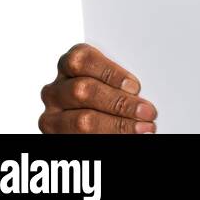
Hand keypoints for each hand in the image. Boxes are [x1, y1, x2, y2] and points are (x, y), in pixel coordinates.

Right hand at [39, 43, 156, 132]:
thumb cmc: (111, 92)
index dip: (110, 73)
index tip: (135, 86)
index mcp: (71, 64)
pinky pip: (79, 138)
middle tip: (147, 112)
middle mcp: (56, 88)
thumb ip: (122, 81)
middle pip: (83, 90)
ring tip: (143, 129)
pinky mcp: (54, 136)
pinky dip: (108, 137)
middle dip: (119, 103)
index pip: (83, 60)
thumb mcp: (114, 80)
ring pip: (82, 119)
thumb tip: (143, 90)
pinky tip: (128, 138)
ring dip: (117, 125)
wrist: (94, 119)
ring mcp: (52, 114)